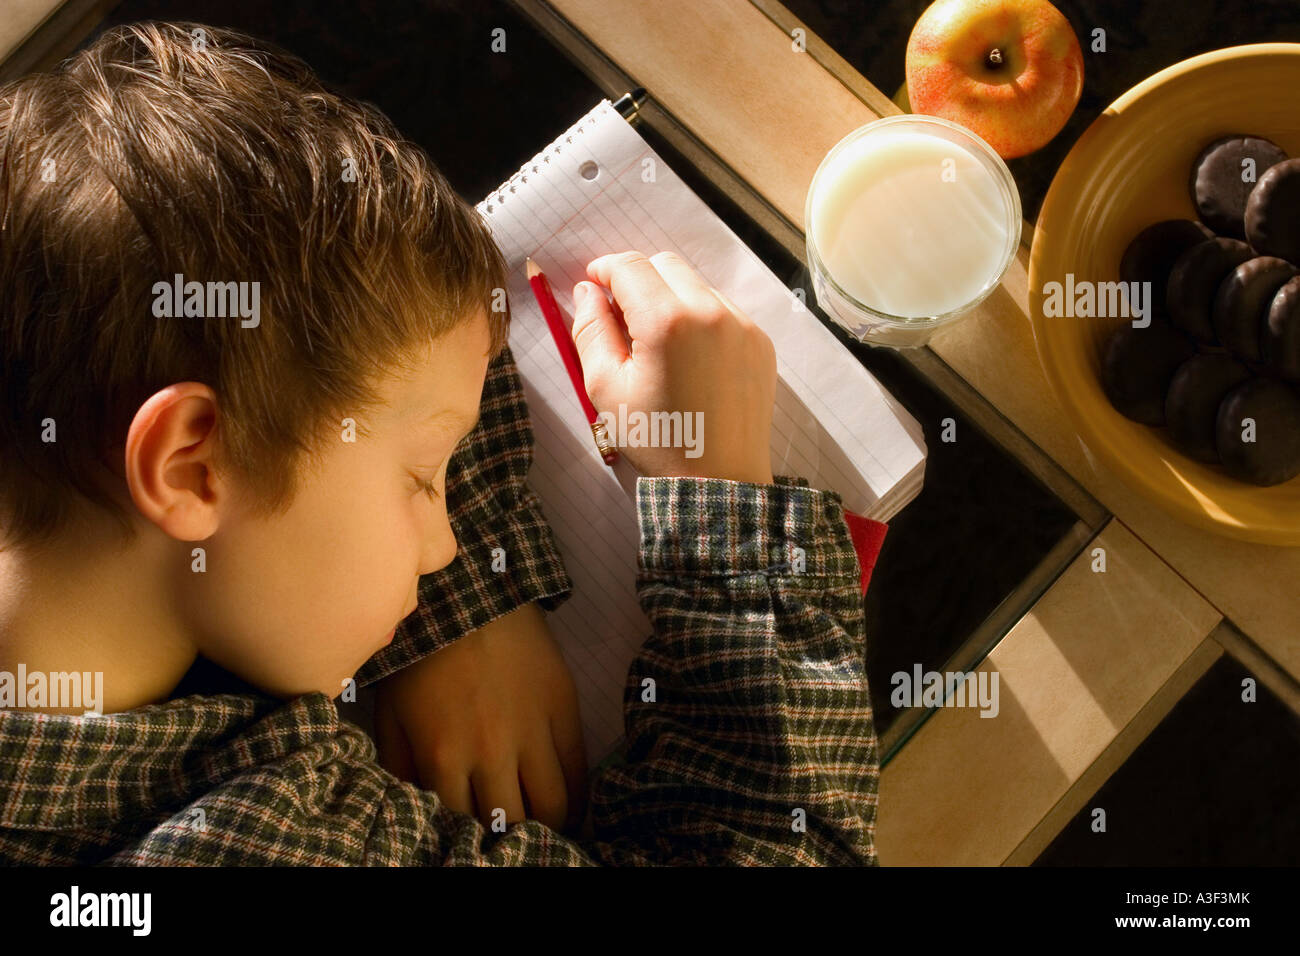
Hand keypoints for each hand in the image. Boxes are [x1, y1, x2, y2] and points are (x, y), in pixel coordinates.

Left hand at [373, 603, 586, 831]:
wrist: (468, 592)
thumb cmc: (421, 654)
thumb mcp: (393, 713)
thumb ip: (399, 767)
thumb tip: (413, 807)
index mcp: (443, 755)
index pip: (459, 824)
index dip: (465, 839)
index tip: (469, 841)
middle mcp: (491, 751)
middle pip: (509, 823)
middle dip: (506, 838)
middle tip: (507, 837)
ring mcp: (532, 730)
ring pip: (552, 806)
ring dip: (546, 825)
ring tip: (542, 828)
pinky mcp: (562, 707)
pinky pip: (577, 768)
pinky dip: (577, 797)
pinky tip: (568, 807)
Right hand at [570, 250, 776, 483]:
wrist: (720, 481)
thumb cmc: (657, 439)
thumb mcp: (606, 387)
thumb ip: (591, 329)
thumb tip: (588, 291)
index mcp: (668, 321)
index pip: (630, 266)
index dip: (604, 270)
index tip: (593, 286)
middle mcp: (711, 312)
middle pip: (665, 265)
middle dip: (638, 280)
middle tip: (622, 318)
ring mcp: (743, 325)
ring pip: (696, 286)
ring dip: (670, 299)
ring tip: (658, 345)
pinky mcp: (760, 342)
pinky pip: (723, 311)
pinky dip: (699, 319)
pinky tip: (690, 359)